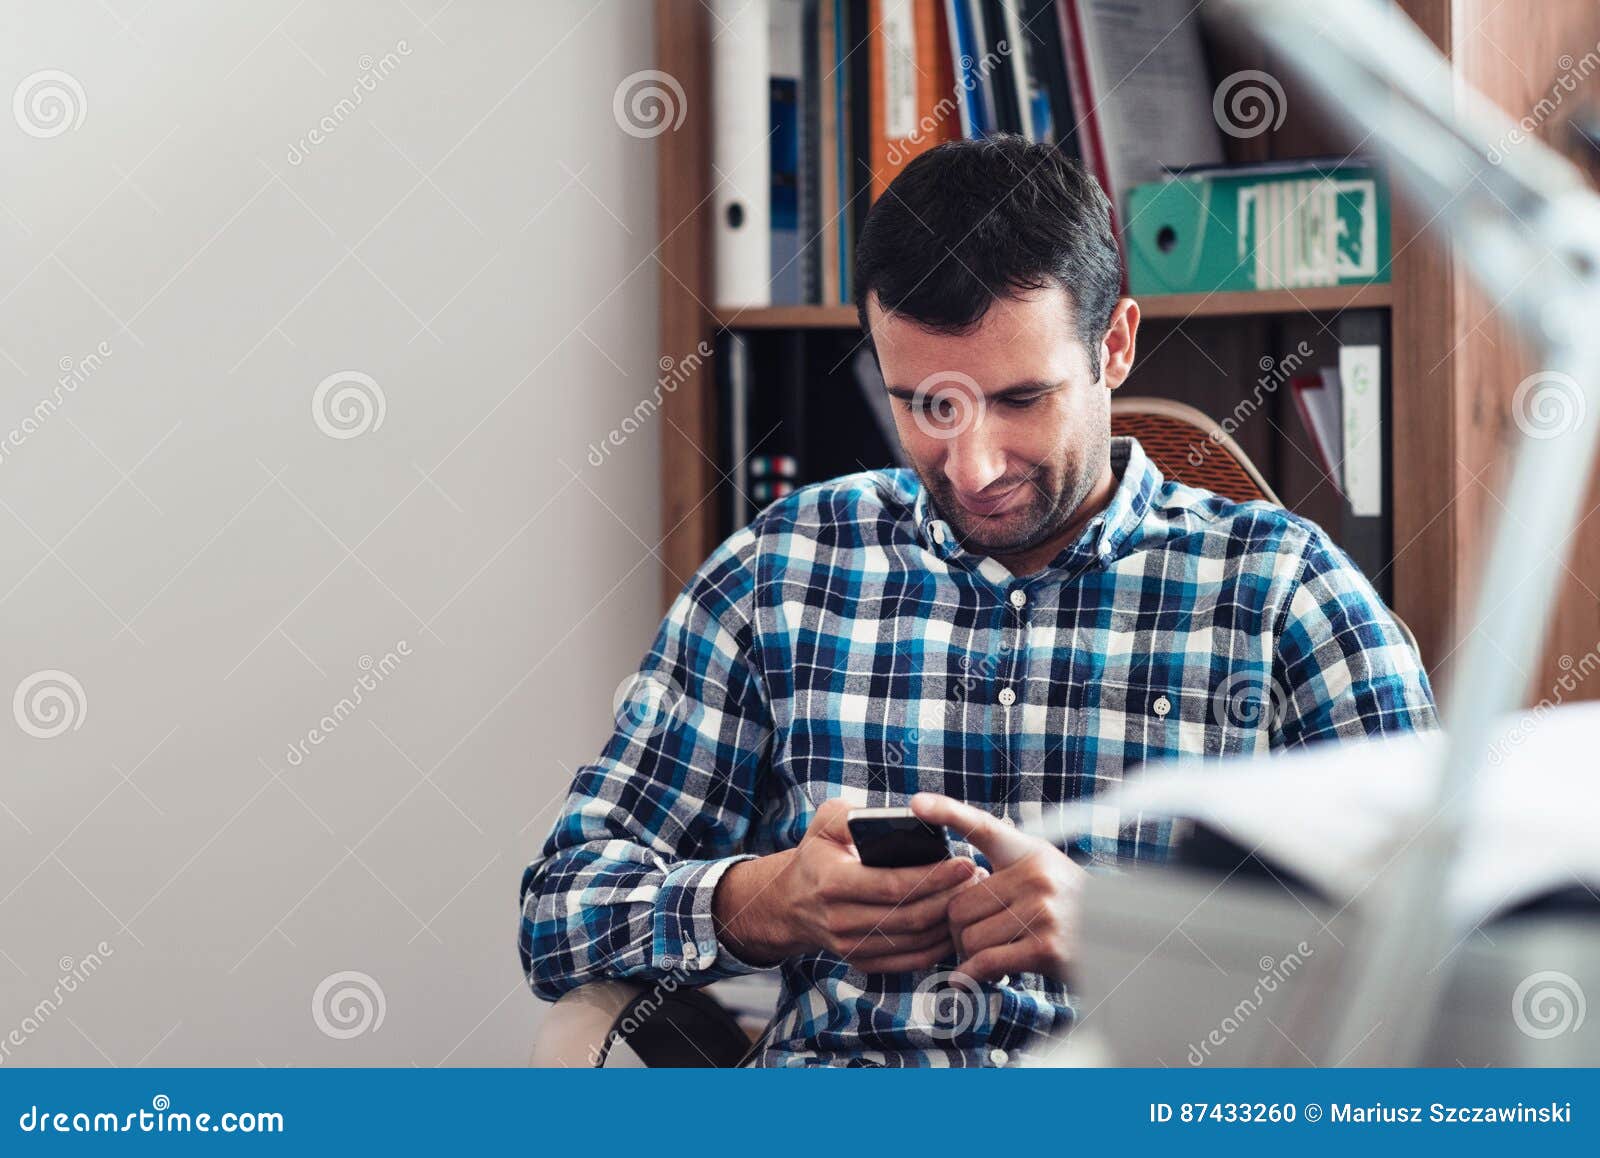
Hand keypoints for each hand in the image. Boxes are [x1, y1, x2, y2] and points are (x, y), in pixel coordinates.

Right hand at [776, 798, 985, 972]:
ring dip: (949, 921)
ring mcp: (851, 946)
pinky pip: (910, 960)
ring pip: (914, 940)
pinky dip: (938, 946)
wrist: (792, 903)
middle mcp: (840, 920)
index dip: (933, 877)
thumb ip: (850, 815)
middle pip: (909, 915)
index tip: (964, 861)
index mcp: (832, 883)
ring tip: (973, 897)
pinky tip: (955, 924)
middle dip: (949, 897)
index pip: (892, 885)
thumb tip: (885, 817)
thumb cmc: (817, 855)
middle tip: (978, 877)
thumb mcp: (824, 824)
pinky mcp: (862, 962)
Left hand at [909, 793, 1085, 985]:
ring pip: (969, 938)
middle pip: (959, 906)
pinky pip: (987, 962)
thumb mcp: (1041, 873)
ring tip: (991, 956)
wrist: (1120, 940)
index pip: (982, 826)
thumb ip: (1001, 875)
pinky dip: (974, 976)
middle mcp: (1035, 875)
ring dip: (971, 956)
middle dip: (957, 932)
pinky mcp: (1047, 946)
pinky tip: (977, 977)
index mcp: (1028, 852)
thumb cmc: (1069, 909)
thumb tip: (951, 902)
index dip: (947, 811)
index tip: (916, 803)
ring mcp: (1043, 910)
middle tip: (973, 942)